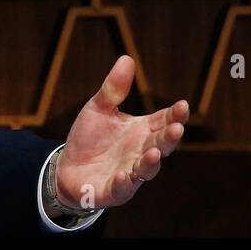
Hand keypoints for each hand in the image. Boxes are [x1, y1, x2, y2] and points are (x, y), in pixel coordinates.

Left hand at [57, 55, 188, 210]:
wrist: (67, 167)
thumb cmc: (89, 137)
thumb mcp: (98, 109)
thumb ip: (114, 89)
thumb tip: (127, 58)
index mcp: (141, 131)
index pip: (163, 122)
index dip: (174, 115)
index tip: (183, 105)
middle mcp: (140, 153)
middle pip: (160, 145)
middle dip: (170, 138)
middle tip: (177, 128)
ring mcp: (130, 173)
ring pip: (146, 170)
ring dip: (151, 163)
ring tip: (154, 154)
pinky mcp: (113, 191)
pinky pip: (121, 189)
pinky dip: (124, 184)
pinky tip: (124, 176)